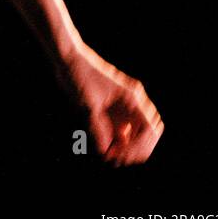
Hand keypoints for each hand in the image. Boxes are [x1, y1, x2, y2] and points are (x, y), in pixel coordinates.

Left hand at [56, 42, 164, 166]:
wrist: (67, 59)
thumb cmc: (79, 76)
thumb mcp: (88, 104)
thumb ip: (98, 128)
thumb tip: (106, 152)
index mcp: (133, 99)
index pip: (150, 130)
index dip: (139, 147)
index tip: (121, 156)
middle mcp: (132, 103)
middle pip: (148, 133)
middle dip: (135, 149)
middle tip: (116, 159)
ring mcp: (123, 106)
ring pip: (134, 133)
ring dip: (125, 147)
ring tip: (108, 156)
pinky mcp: (112, 109)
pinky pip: (120, 130)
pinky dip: (115, 140)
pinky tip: (104, 148)